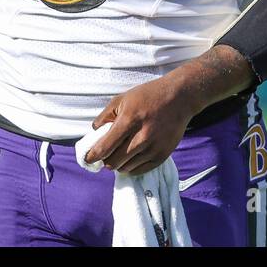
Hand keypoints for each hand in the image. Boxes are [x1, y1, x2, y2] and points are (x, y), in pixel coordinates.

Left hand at [83, 76, 198, 175]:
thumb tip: (94, 133)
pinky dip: (131, 167)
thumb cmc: (148, 96)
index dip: (93, 156)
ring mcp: (154, 147)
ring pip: (126, 168)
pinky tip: (130, 159)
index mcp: (129, 120)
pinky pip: (140, 170)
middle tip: (105, 155)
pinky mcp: (163, 155)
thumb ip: (105, 116)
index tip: (87, 159)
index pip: (105, 146)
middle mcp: (142, 136)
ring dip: (118, 164)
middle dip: (105, 160)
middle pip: (114, 161)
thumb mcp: (122, 99)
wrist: (179, 98)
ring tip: (118, 155)